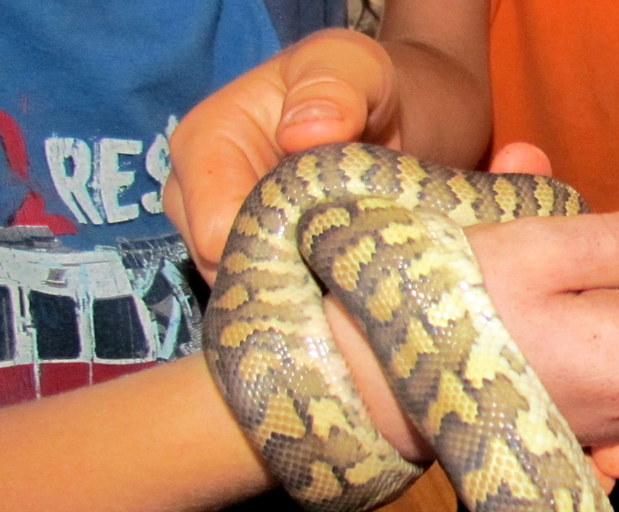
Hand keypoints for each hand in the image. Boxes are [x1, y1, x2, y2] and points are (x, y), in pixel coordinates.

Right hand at [163, 28, 403, 282]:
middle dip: (286, 283)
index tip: (332, 253)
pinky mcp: (261, 267)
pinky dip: (312, 304)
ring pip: (251, 295)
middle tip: (351, 274)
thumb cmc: (359, 84)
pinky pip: (277, 304)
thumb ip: (331, 89)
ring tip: (354, 280)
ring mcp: (226, 239)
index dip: (271, 253)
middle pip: (224, 272)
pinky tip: (347, 293)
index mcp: (204, 144)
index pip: (212, 229)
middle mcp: (199, 200)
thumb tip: (301, 133)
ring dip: (302, 297)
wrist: (387, 117)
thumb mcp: (352, 66)